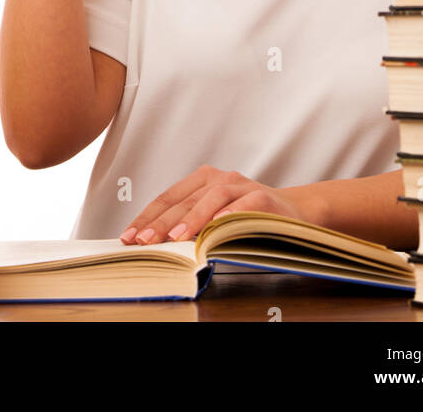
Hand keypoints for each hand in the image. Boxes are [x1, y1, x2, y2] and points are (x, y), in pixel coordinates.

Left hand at [119, 165, 310, 243]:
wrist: (293, 211)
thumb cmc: (246, 216)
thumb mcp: (214, 216)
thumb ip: (190, 223)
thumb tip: (156, 244)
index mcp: (203, 180)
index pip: (168, 197)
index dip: (147, 217)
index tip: (129, 237)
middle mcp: (220, 178)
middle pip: (184, 200)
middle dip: (161, 222)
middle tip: (143, 241)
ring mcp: (241, 186)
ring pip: (211, 198)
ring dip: (192, 218)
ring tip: (175, 237)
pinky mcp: (262, 198)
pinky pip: (242, 207)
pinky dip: (228, 217)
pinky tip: (215, 229)